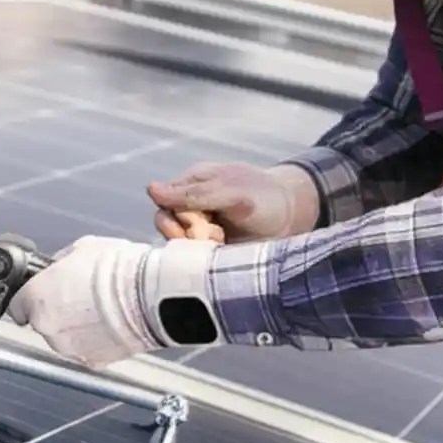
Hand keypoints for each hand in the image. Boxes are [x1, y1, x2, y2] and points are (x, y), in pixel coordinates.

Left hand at [8, 235, 220, 368]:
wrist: (150, 295)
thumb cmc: (119, 270)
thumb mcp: (81, 248)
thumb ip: (60, 264)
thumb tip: (57, 268)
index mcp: (36, 299)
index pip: (17, 305)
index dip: (31, 296)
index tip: (42, 292)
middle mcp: (47, 328)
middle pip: (43, 321)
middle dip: (57, 310)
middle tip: (80, 295)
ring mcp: (70, 348)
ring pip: (64, 338)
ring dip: (76, 326)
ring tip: (100, 308)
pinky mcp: (93, 361)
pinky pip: (87, 349)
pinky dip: (95, 340)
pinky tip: (110, 323)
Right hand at [147, 162, 319, 243]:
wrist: (293, 218)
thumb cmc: (263, 197)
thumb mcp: (229, 192)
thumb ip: (192, 194)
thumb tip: (149, 189)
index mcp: (192, 184)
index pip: (165, 202)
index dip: (179, 216)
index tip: (202, 222)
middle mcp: (191, 205)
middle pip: (166, 223)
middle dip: (186, 233)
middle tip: (214, 236)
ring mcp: (199, 228)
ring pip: (177, 243)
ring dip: (195, 247)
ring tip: (220, 243)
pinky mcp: (208, 249)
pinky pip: (190, 257)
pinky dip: (202, 259)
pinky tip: (222, 252)